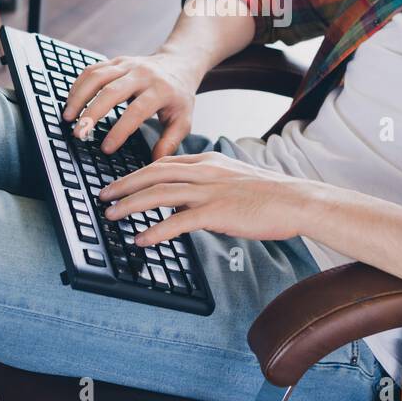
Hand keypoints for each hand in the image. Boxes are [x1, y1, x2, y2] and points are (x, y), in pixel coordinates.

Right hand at [61, 49, 204, 158]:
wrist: (179, 64)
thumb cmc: (178, 97)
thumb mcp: (183, 119)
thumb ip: (169, 141)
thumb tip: (153, 162)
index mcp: (161, 90)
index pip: (137, 111)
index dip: (120, 130)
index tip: (106, 148)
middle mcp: (142, 74)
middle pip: (112, 91)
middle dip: (92, 113)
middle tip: (78, 133)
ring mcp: (128, 65)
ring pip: (98, 76)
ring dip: (80, 97)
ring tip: (68, 117)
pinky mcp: (116, 61)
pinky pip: (93, 69)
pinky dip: (79, 85)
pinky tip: (71, 101)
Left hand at [98, 151, 323, 245]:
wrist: (296, 201)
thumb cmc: (270, 196)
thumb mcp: (234, 181)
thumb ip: (208, 187)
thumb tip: (185, 204)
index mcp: (209, 162)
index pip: (165, 163)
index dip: (138, 173)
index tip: (122, 183)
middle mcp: (205, 172)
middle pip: (153, 173)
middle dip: (124, 185)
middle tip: (105, 196)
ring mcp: (209, 191)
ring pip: (159, 194)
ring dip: (131, 205)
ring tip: (112, 215)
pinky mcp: (216, 212)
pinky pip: (177, 221)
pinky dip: (155, 230)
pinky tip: (141, 239)